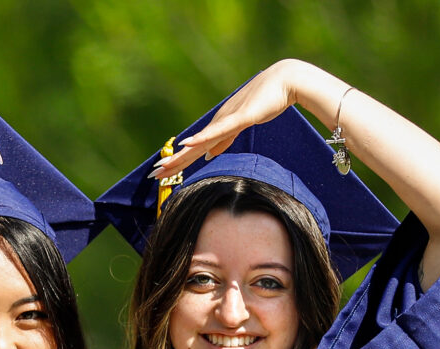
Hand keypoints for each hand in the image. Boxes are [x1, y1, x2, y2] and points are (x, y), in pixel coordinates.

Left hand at [150, 59, 332, 179]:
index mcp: (219, 126)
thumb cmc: (267, 101)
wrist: (285, 82)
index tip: (163, 173)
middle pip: (192, 147)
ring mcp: (227, 119)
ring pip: (200, 141)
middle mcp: (218, 122)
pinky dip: (202, 138)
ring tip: (164, 165)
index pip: (196, 148)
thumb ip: (225, 139)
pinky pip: (219, 131)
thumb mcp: (241, 125)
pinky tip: (188, 143)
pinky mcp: (239, 117)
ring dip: (181, 154)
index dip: (179, 161)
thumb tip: (209, 155)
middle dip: (173, 162)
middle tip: (154, 175)